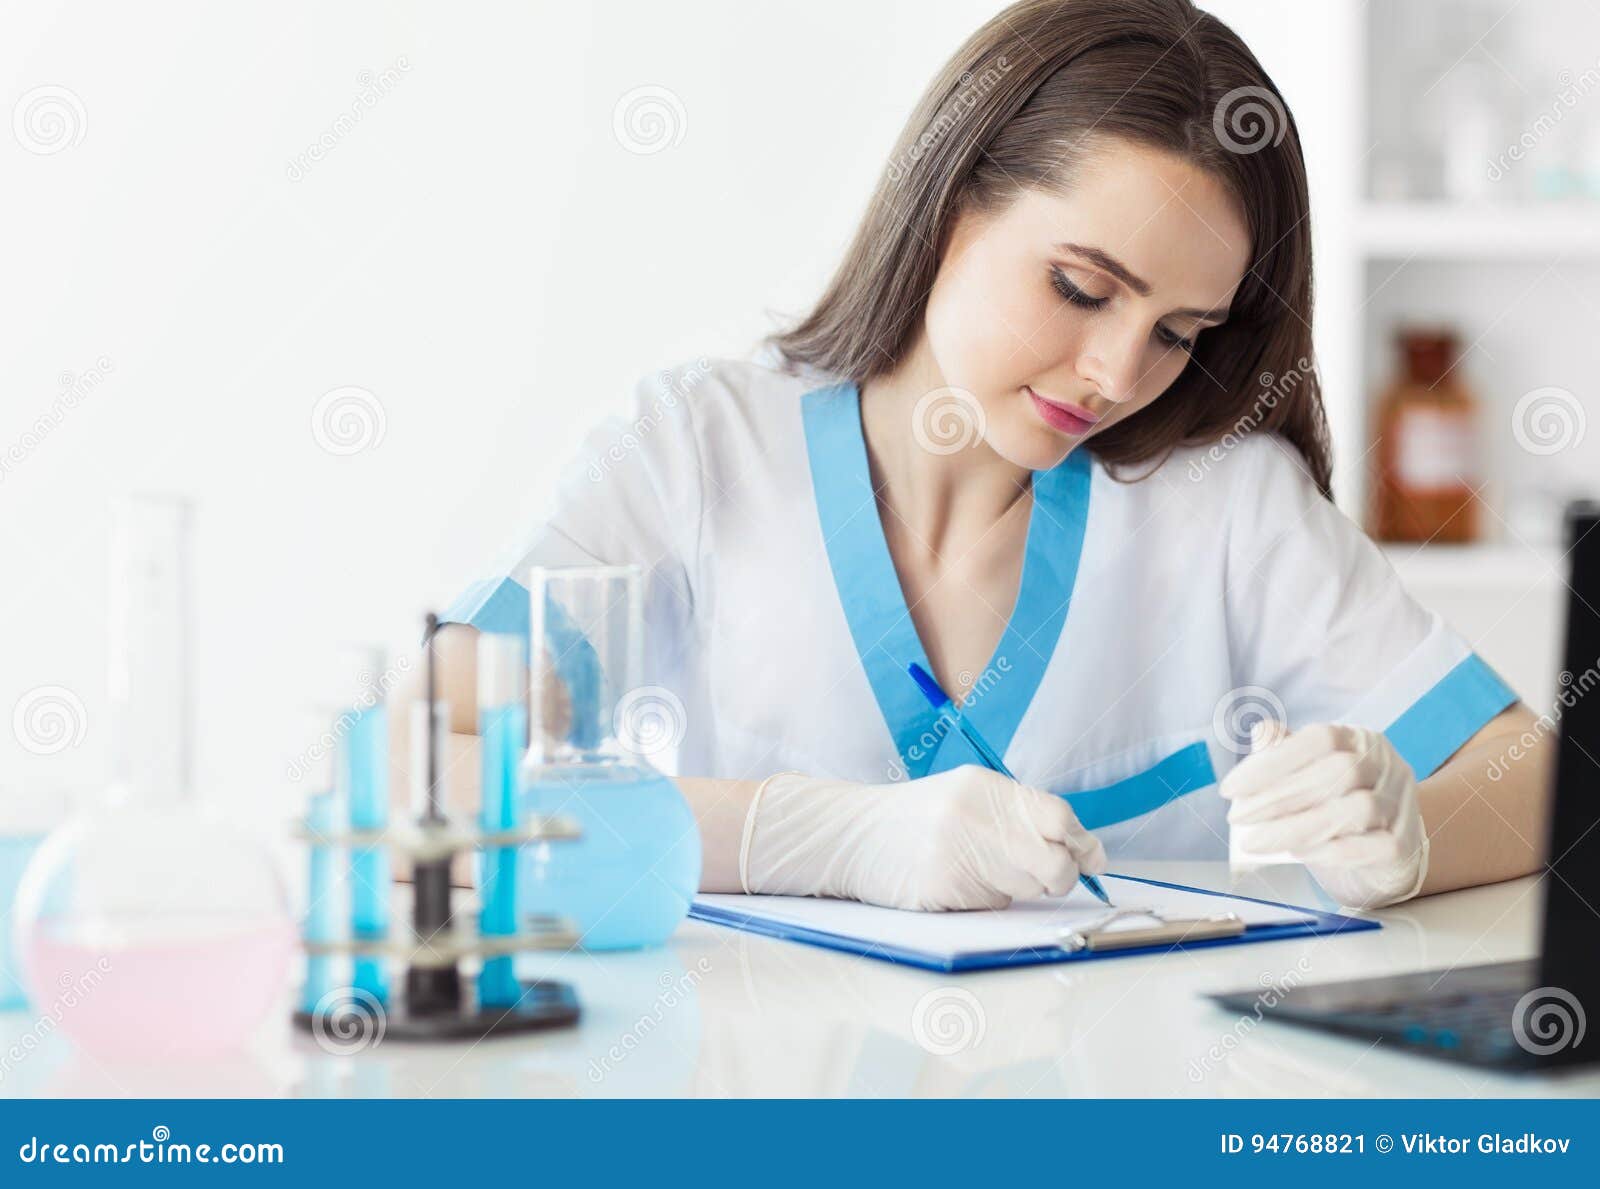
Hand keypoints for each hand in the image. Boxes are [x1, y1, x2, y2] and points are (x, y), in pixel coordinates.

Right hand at [740, 765, 1106, 911]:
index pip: (1059, 818)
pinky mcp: (942, 889)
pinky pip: (992, 907)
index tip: (1088, 857)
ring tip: (979, 871)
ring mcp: (956, 854)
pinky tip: (958, 885)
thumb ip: (1022, 816)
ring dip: (1016, 889)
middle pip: (1052, 863)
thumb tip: (1088, 851)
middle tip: (1040, 877)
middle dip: (1057, 878)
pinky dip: (986, 903)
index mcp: (984, 787)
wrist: (849, 836)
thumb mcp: (966, 798)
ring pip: (1026, 890)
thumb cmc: (915, 820)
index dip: (1081, 843)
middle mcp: (974, 817)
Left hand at [1220, 723, 1428, 908]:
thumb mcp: (1309, 776)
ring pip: (1357, 809)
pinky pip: (1375, 845)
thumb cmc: (1336, 806)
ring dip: (1299, 826)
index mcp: (1358, 740)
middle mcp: (1386, 766)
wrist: (1385, 852)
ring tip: (1258, 841)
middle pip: (1338, 772)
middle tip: (1238, 818)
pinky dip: (1333, 850)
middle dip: (1279, 796)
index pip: (1320, 739)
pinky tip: (1300, 854)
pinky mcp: (1404, 845)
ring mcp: (1401, 805)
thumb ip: (1286, 754)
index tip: (1230, 789)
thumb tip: (1260, 732)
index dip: (1273, 761)